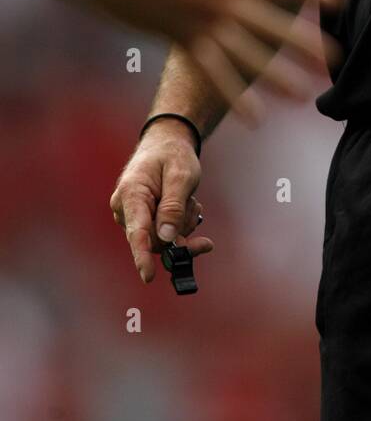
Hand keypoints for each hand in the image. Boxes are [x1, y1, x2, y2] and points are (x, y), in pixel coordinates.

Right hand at [74, 0, 346, 116]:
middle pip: (266, 22)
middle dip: (302, 41)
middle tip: (335, 60)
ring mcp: (195, 22)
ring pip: (242, 54)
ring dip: (275, 76)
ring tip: (304, 95)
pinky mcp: (178, 39)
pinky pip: (211, 71)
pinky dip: (234, 94)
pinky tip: (256, 116)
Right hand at [109, 124, 212, 284]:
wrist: (166, 145)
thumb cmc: (172, 155)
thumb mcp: (181, 175)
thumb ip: (173, 206)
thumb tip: (166, 238)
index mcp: (131, 194)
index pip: (136, 231)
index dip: (142, 255)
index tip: (148, 276)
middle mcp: (126, 210)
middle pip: (154, 240)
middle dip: (180, 230)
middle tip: (195, 206)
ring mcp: (133, 218)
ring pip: (163, 240)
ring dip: (183, 225)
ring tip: (189, 199)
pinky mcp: (143, 222)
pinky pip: (164, 237)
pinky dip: (181, 227)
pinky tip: (191, 208)